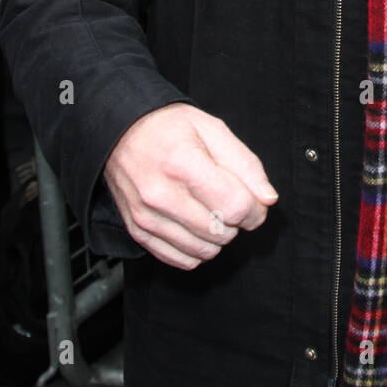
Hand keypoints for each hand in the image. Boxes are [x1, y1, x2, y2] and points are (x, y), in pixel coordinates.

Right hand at [104, 102, 277, 269]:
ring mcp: (146, 216)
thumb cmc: (168, 127)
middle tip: (229, 200)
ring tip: (210, 210)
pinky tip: (195, 226)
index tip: (255, 202)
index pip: (235, 206)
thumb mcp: (212, 129)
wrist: (119, 131)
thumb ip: (245, 164)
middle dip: (236, 221)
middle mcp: (161, 194)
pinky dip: (196, 250)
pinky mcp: (137, 230)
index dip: (255, 209)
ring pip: (203, 251)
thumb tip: (267, 199)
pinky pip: (180, 259)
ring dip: (217, 237)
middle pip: (221, 232)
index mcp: (183, 163)